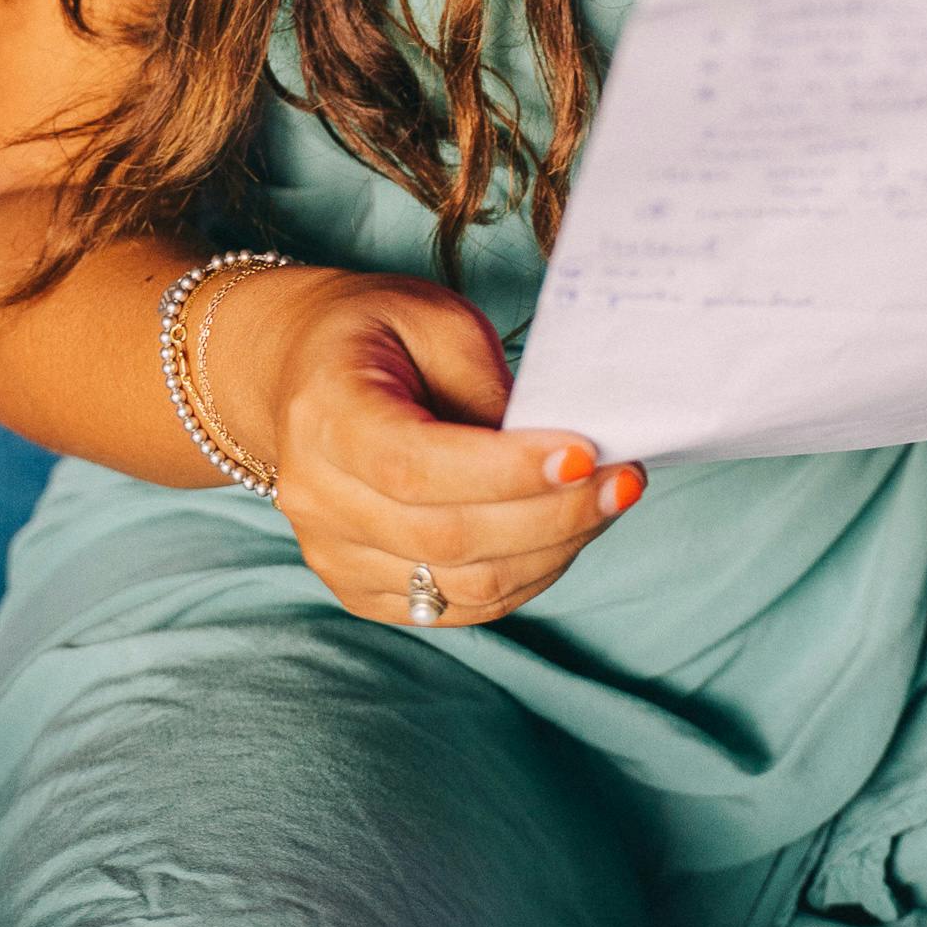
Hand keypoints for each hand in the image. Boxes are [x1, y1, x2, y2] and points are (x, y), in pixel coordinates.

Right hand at [224, 268, 642, 626]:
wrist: (302, 372)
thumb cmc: (378, 334)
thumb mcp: (435, 319)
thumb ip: (488, 387)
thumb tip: (558, 455)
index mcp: (324, 415)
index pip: (415, 466)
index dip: (506, 472)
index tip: (586, 453)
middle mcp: (316, 497)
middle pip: (446, 538)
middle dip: (553, 515)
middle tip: (625, 479)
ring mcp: (331, 554)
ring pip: (461, 586)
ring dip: (552, 550)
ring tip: (607, 501)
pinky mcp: (360, 590)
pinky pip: (457, 606)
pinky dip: (524, 576)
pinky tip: (564, 532)